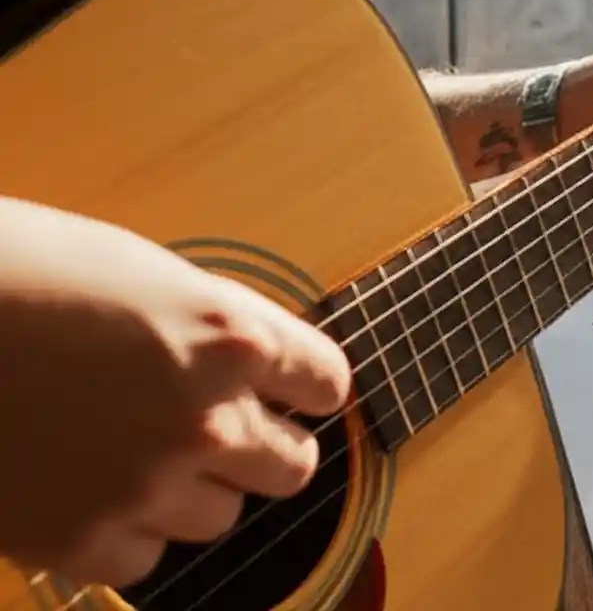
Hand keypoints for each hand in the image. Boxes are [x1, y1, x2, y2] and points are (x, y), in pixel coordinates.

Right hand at [0, 197, 350, 586]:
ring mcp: (145, 485)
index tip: (290, 393)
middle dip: (261, 448)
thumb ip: (219, 332)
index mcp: (231, 337)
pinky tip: (83, 483)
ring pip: (221, 515)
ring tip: (126, 446)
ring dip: (189, 489)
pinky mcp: (82, 541)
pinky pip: (146, 557)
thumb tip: (268, 374)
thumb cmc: (20, 272)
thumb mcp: (145, 276)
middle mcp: (204, 417)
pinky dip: (123, 530)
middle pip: (292, 466)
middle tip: (215, 430)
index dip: (304, 389)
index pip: (326, 385)